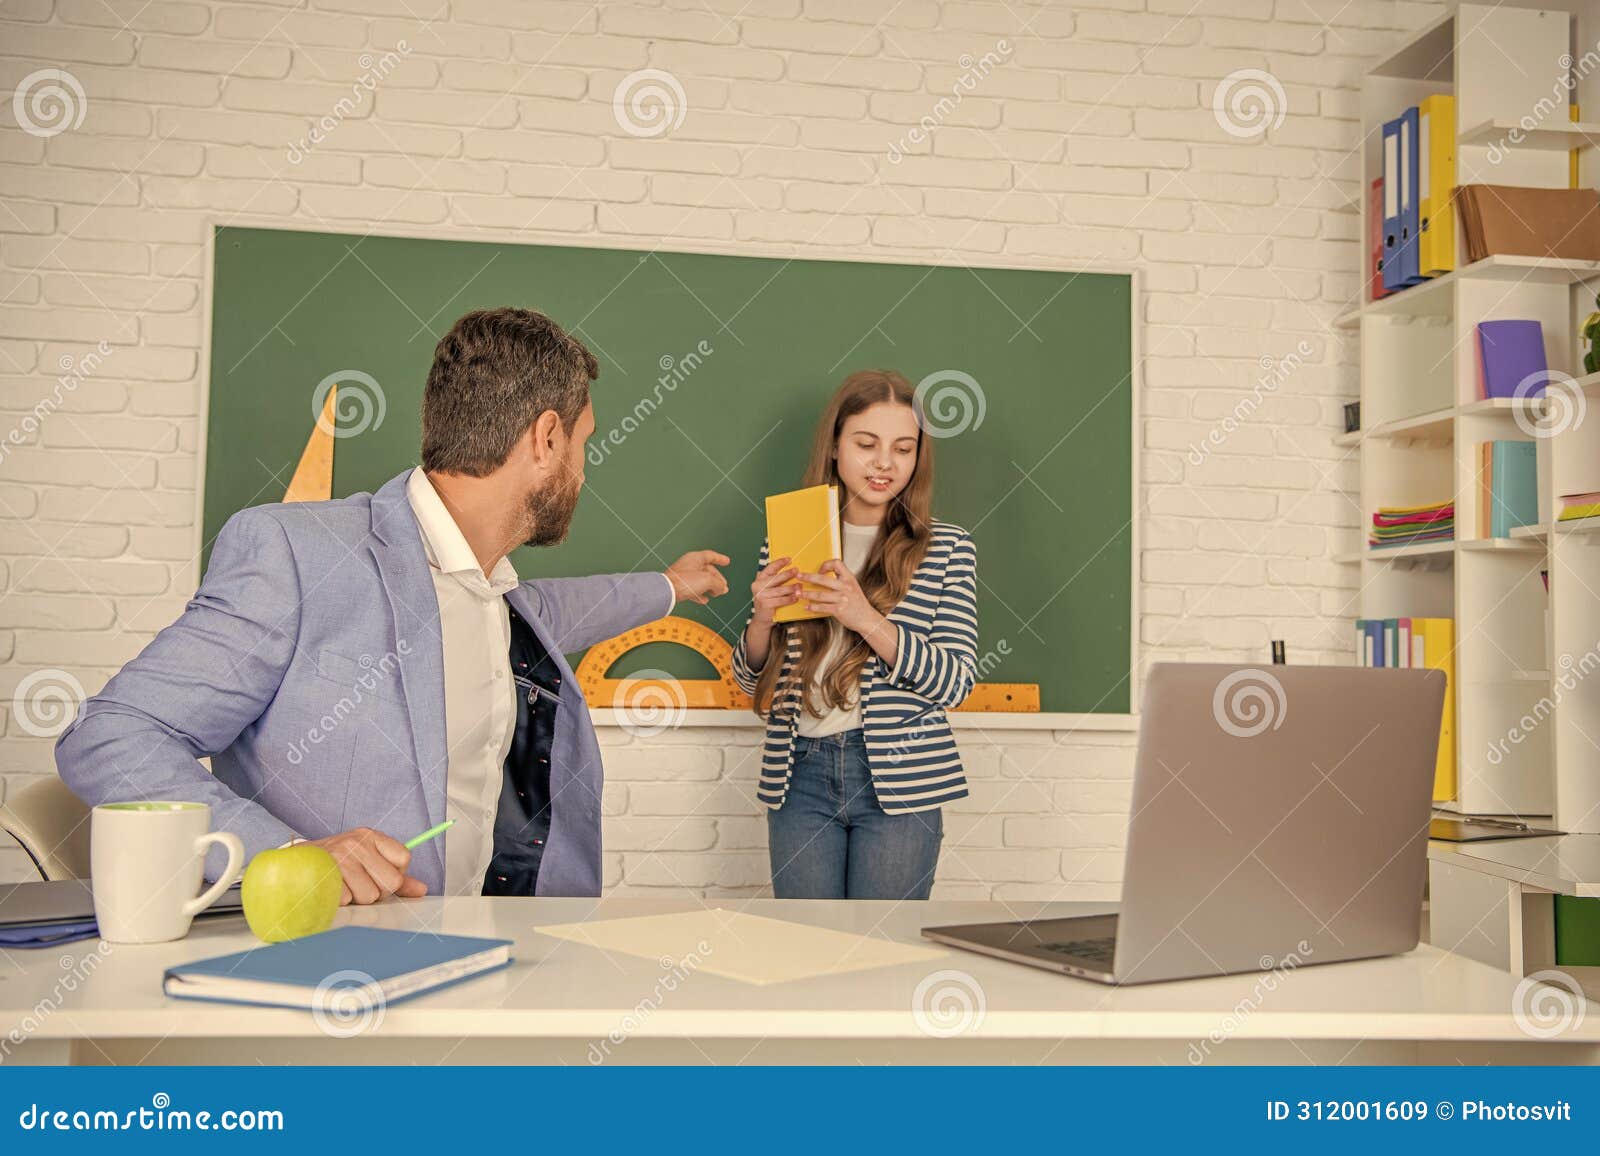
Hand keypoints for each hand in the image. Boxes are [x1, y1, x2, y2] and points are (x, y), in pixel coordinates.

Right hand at [307, 827, 428, 905]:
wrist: (298, 862)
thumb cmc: (340, 862)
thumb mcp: (369, 860)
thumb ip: (397, 875)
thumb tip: (421, 890)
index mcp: (371, 835)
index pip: (404, 858)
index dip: (395, 873)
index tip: (379, 872)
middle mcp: (356, 843)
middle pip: (391, 882)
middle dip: (379, 890)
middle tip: (362, 883)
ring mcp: (340, 858)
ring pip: (370, 896)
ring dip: (359, 898)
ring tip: (347, 886)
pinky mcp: (326, 875)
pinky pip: (348, 900)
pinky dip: (343, 900)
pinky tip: (336, 890)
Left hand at [666, 550, 730, 604]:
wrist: (667, 592)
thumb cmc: (684, 581)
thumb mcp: (708, 580)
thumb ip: (718, 584)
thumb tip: (722, 589)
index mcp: (695, 558)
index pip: (710, 556)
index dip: (720, 559)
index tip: (727, 561)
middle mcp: (688, 565)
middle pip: (707, 570)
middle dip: (717, 579)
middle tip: (723, 587)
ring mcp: (683, 576)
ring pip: (700, 580)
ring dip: (710, 588)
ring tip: (716, 594)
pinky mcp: (678, 587)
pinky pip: (692, 589)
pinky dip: (700, 594)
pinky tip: (704, 600)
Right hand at [750, 555, 800, 626]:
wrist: (762, 618)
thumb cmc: (769, 600)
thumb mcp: (770, 588)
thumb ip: (777, 580)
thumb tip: (793, 571)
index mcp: (759, 579)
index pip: (770, 568)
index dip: (779, 563)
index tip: (789, 559)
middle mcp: (758, 586)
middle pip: (775, 578)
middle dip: (787, 574)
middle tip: (797, 571)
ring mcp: (760, 595)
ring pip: (779, 590)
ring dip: (791, 588)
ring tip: (800, 586)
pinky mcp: (765, 604)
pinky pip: (780, 600)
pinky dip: (789, 599)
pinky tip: (796, 597)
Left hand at [798, 559, 884, 637]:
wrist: (867, 618)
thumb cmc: (858, 603)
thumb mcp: (853, 586)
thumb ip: (841, 581)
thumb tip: (824, 576)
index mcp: (849, 578)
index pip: (837, 563)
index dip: (826, 565)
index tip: (819, 570)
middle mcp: (846, 587)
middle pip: (823, 579)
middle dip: (808, 577)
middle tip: (799, 577)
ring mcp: (842, 598)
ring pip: (819, 594)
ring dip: (807, 594)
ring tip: (798, 593)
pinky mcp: (839, 610)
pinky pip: (822, 607)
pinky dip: (813, 607)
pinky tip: (807, 606)